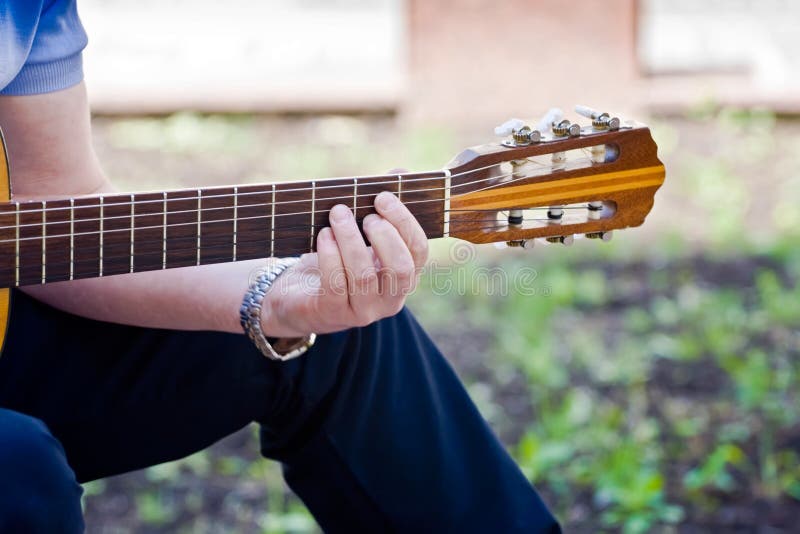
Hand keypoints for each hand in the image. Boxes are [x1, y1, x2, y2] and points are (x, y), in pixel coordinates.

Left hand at [260, 191, 428, 336]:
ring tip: (338, 215)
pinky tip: (324, 235)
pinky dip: (330, 255)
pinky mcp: (334, 313)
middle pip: (401, 268)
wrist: (298, 294)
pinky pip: (336, 283)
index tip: (382, 196)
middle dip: (384, 236)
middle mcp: (391, 298)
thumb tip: (400, 172)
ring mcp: (364, 310)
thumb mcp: (361, 233)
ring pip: (364, 276)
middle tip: (365, 214)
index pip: (419, 250)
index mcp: (405, 275)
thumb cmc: (337, 257)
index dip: (404, 222)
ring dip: (350, 239)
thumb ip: (382, 206)